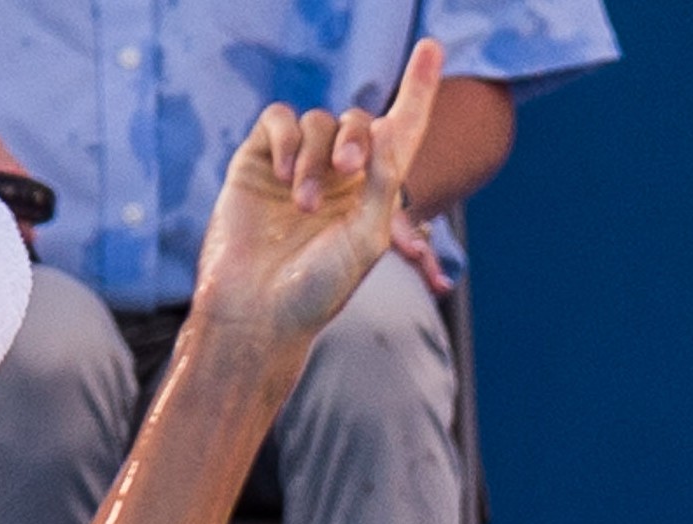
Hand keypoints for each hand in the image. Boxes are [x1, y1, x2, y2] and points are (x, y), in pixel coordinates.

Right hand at [194, 39, 443, 338]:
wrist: (259, 308)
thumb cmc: (319, 288)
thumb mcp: (366, 240)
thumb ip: (383, 186)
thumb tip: (387, 131)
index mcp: (375, 193)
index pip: (402, 129)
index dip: (419, 89)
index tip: (433, 47)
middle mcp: (340, 175)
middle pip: (358, 121)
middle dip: (358, 137)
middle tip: (351, 172)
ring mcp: (299, 165)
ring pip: (318, 122)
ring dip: (316, 157)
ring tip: (304, 205)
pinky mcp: (259, 160)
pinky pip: (279, 120)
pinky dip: (287, 140)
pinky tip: (284, 175)